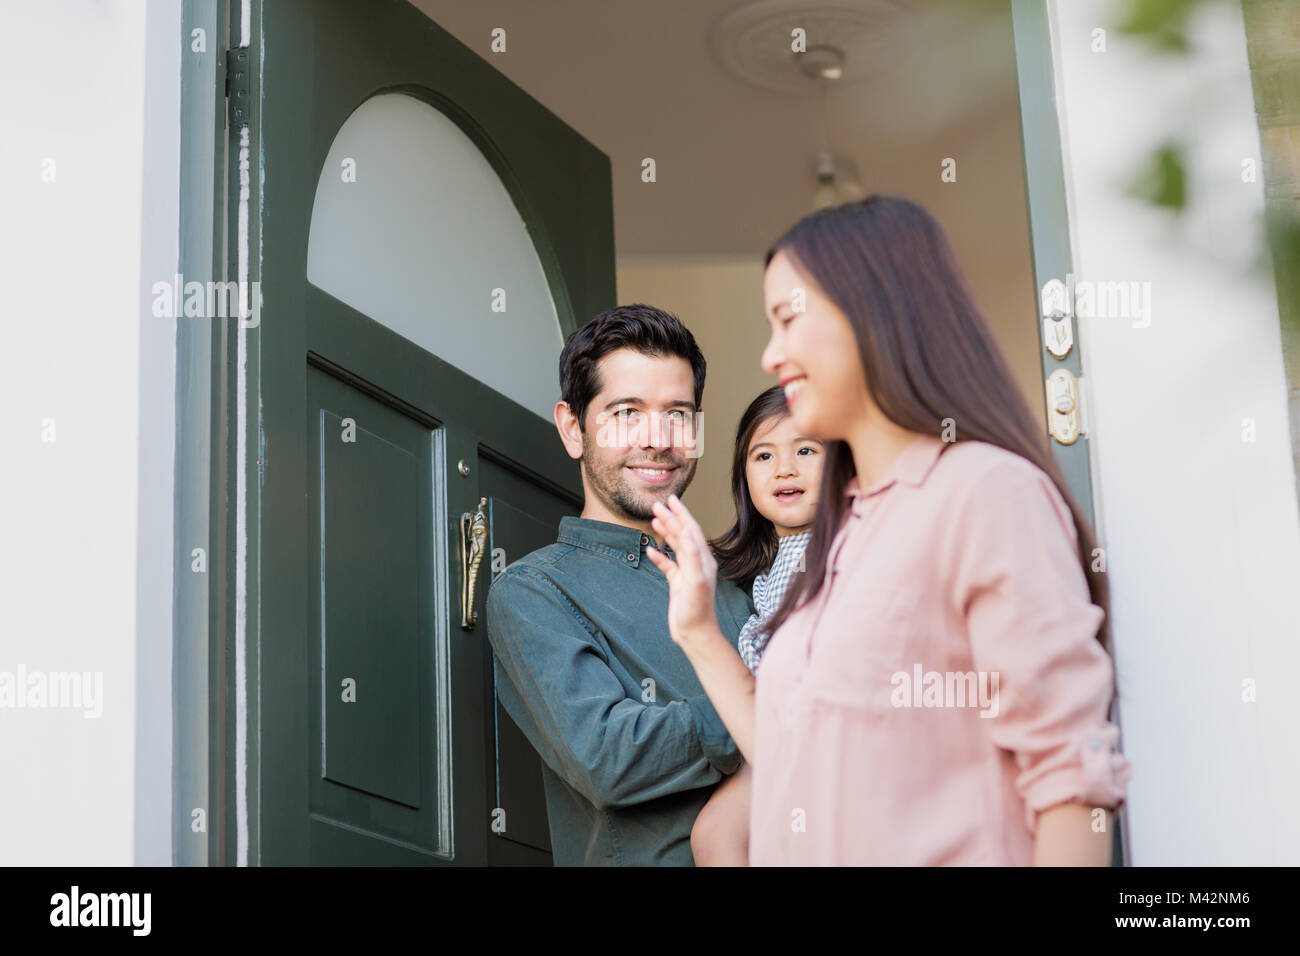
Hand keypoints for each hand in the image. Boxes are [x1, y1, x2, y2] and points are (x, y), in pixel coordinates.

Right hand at [644, 494, 719, 650]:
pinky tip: (650, 549)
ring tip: (654, 519)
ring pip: (675, 547)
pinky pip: (668, 564)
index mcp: (703, 559)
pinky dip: (659, 555)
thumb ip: (691, 556)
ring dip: (666, 532)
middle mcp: (697, 563)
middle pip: (683, 534)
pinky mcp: (678, 584)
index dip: (681, 513)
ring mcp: (687, 573)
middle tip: (657, 504)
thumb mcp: (695, 582)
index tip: (671, 499)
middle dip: (671, 518)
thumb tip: (685, 531)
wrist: (695, 634)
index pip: (691, 530)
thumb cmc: (697, 610)